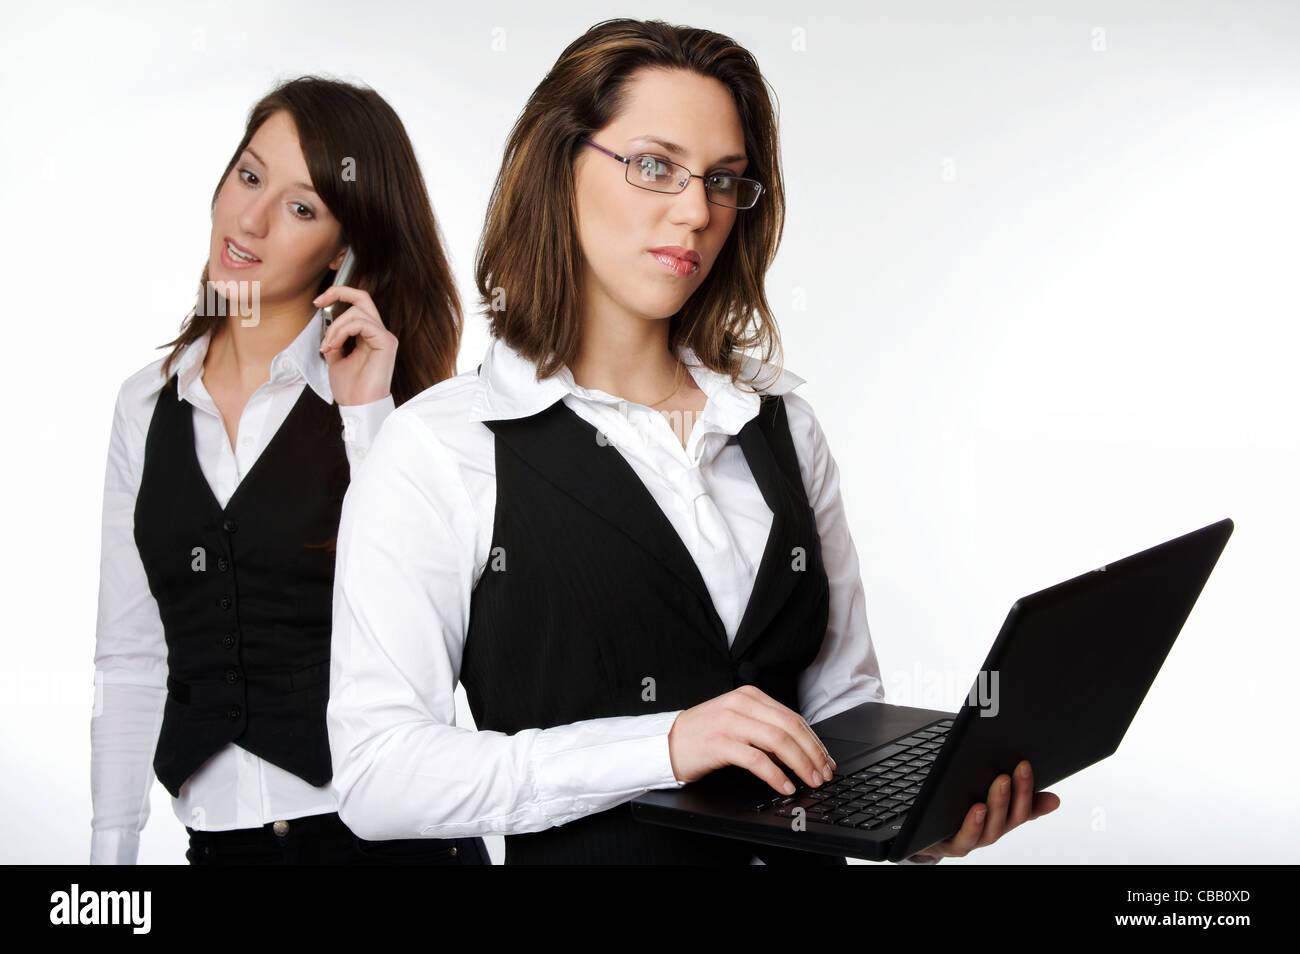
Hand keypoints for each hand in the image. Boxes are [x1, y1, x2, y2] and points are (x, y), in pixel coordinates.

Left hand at [315, 285, 397, 405]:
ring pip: (357, 312)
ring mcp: (384, 336)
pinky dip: (342, 331)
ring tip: (327, 346)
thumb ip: (335, 340)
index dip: (338, 296)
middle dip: (337, 293)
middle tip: (318, 302)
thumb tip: (327, 327)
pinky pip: (361, 323)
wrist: (358, 407)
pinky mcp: (386, 342)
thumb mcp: (335, 359)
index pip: (358, 305)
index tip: (317, 302)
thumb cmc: (351, 389)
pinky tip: (335, 346)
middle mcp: (379, 333)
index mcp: (369, 336)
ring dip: (335, 327)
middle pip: (363, 297)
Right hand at [667, 685, 835, 793]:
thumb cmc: (704, 735)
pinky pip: (756, 760)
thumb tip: (800, 748)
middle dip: (812, 753)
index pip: (793, 717)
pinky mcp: (720, 743)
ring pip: (778, 741)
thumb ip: (764, 726)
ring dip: (800, 764)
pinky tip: (784, 786)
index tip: (825, 760)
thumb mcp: (737, 720)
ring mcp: (730, 722)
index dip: (814, 741)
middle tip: (823, 774)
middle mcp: (741, 704)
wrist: (667, 743)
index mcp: (749, 696)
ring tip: (810, 781)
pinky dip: (775, 775)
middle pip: (790, 727)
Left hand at [903, 760, 1059, 862]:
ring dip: (999, 805)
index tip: (1028, 765)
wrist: (923, 838)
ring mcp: (971, 840)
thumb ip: (1019, 799)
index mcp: (1000, 820)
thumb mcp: (989, 803)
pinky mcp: (950, 846)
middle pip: (1009, 817)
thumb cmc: (959, 815)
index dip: (1030, 789)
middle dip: (1017, 792)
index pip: (1023, 808)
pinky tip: (977, 808)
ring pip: (991, 828)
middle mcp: (990, 832)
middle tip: (1019, 768)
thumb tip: (1054, 800)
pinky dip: (973, 825)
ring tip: (1001, 783)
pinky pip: (965, 840)